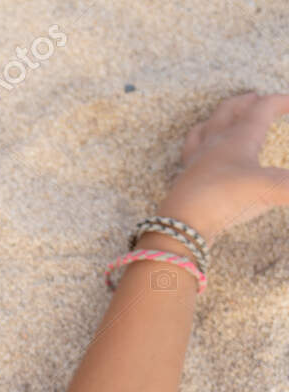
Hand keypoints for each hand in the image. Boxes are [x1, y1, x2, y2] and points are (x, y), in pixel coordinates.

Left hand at [156, 91, 288, 241]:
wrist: (179, 227)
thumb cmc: (223, 201)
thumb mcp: (272, 190)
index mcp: (238, 137)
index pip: (262, 109)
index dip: (281, 102)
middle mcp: (214, 144)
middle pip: (228, 112)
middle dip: (244, 103)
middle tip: (255, 99)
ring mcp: (196, 162)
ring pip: (204, 129)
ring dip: (217, 119)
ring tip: (224, 118)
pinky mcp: (183, 182)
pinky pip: (189, 155)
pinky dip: (198, 146)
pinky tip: (200, 155)